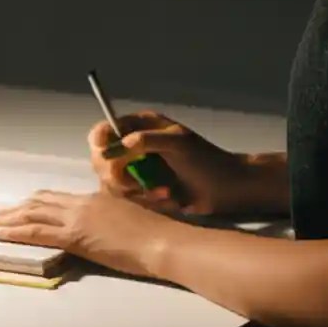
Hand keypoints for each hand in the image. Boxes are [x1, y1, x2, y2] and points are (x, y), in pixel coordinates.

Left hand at [0, 189, 172, 278]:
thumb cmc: (157, 234)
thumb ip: (113, 218)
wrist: (164, 241)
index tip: (18, 206)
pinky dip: (12, 231)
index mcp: (95, 199)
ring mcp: (76, 218)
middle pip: (38, 203)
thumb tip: (106, 228)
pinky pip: (34, 231)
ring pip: (30, 214)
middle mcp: (82, 204)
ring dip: (5, 219)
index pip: (56, 198)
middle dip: (12, 209)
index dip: (34, 202)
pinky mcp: (74, 236)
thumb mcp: (132, 218)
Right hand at [89, 110, 250, 215]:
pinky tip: (167, 197)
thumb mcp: (177, 143)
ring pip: (111, 183)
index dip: (101, 143)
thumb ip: (144, 141)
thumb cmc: (206, 160)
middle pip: (101, 160)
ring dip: (136, 190)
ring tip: (163, 192)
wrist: (226, 189)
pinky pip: (127, 198)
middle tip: (135, 184)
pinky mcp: (141, 190)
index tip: (108, 156)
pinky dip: (146, 199)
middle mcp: (133, 146)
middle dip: (118, 175)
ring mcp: (136, 169)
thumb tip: (114, 149)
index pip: (103, 131)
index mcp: (139, 126)